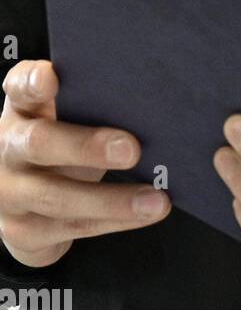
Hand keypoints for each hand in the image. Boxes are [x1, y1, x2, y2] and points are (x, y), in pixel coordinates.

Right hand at [0, 59, 170, 268]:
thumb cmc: (62, 140)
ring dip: (112, 200)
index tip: (50, 78)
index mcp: (21, 109)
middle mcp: (7, 148)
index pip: (19, 88)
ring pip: (58, 197)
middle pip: (38, 143)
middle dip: (85, 147)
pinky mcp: (22, 231)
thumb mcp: (68, 115)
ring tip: (156, 199)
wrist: (27, 200)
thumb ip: (92, 99)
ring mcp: (10, 193)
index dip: (32, 82)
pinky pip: (72, 227)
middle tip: (132, 149)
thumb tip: (150, 95)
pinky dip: (115, 220)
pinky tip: (145, 213)